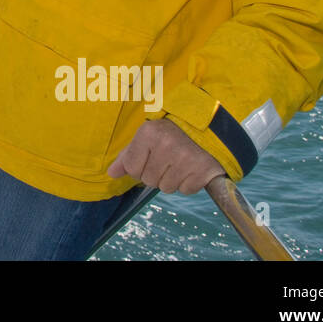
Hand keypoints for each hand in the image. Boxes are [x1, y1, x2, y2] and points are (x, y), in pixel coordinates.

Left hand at [106, 118, 225, 193]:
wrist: (211, 130)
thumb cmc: (174, 133)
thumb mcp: (149, 136)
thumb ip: (128, 155)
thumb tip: (112, 173)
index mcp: (149, 133)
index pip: (131, 167)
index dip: (138, 166)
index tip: (151, 155)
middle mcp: (166, 145)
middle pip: (147, 179)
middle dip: (155, 173)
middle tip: (168, 158)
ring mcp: (185, 159)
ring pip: (165, 188)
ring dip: (171, 179)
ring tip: (180, 162)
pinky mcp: (202, 171)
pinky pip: (184, 190)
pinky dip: (187, 183)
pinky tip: (191, 168)